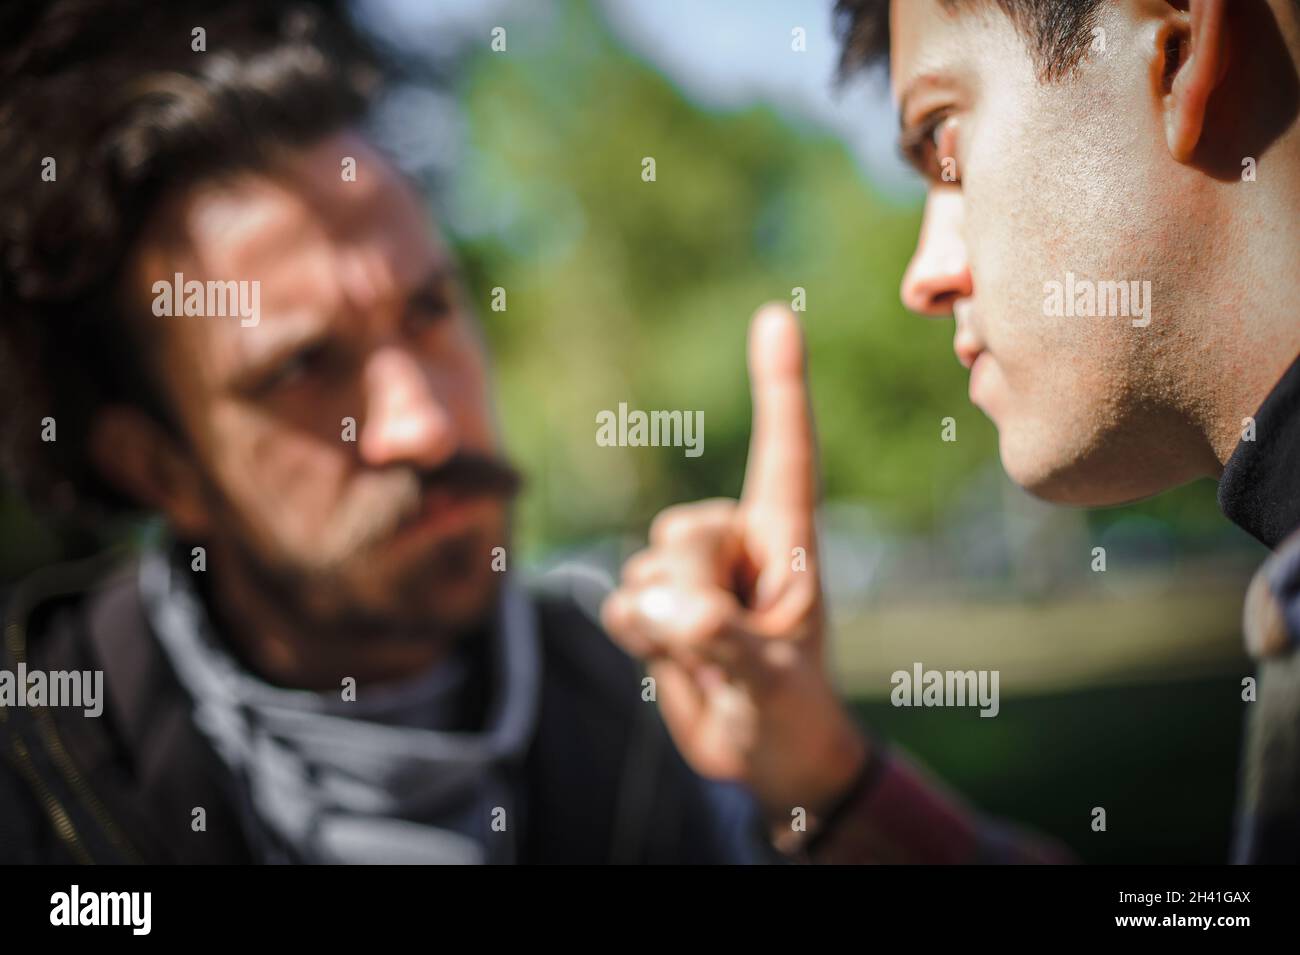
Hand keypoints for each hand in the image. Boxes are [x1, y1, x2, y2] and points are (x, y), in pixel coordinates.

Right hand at [601, 304, 866, 830]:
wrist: (761, 754)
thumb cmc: (792, 713)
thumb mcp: (772, 682)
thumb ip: (726, 642)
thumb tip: (674, 612)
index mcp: (787, 538)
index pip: (784, 450)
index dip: (779, 383)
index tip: (777, 314)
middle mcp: (735, 542)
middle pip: (686, 531)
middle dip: (692, 592)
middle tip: (721, 641)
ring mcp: (691, 572)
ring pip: (649, 568)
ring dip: (665, 625)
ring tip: (708, 658)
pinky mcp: (654, 601)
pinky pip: (621, 600)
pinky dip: (637, 636)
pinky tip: (668, 657)